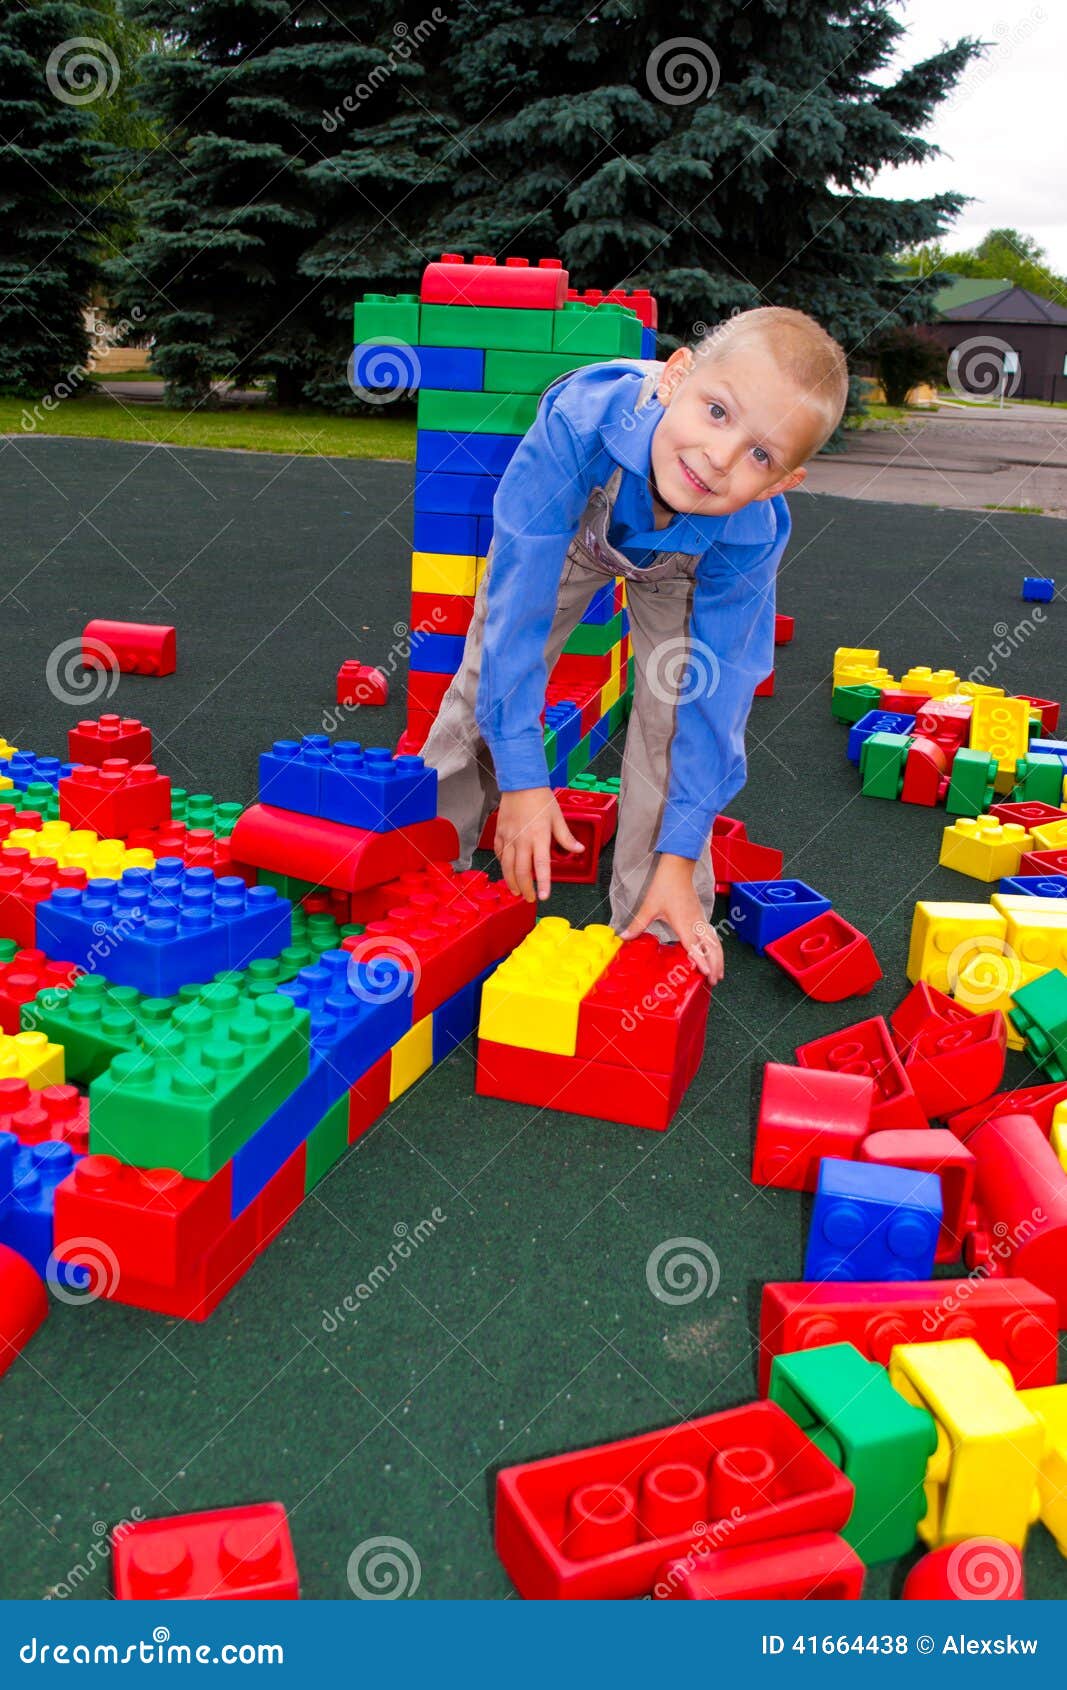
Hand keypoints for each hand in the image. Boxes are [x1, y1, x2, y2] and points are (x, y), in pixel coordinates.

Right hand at [495, 787, 584, 901]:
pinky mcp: (500, 833)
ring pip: (507, 866)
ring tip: (516, 892)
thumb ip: (566, 837)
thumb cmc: (541, 799)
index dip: (543, 883)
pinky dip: (503, 865)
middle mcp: (522, 840)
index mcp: (540, 836)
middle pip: (521, 871)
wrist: (520, 783)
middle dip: (525, 888)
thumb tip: (579, 850)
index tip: (543, 897)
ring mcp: (509, 837)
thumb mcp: (558, 817)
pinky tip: (507, 871)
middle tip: (530, 898)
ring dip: (511, 882)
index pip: (542, 865)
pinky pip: (500, 854)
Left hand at [620, 853, 722, 982]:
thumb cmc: (664, 886)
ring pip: (715, 942)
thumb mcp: (648, 906)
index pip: (695, 946)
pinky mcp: (701, 916)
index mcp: (684, 923)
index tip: (707, 974)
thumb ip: (637, 924)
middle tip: (714, 982)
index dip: (701, 961)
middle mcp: (696, 923)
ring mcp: (700, 919)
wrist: (677, 868)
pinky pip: (712, 935)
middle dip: (715, 965)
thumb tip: (622, 936)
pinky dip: (716, 948)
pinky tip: (715, 955)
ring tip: (719, 974)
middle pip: (711, 948)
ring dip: (718, 958)